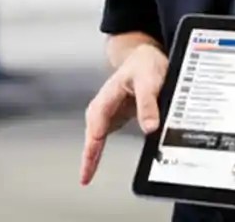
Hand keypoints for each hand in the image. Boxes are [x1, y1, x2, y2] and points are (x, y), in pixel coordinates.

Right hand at [80, 44, 167, 185]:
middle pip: (92, 134)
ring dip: (91, 154)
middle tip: (85, 178)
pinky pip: (103, 137)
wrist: (145, 56)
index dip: (92, 149)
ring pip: (95, 137)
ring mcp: (107, 112)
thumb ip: (148, 104)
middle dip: (88, 155)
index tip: (88, 166)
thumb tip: (150, 129)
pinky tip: (96, 163)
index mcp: (107, 96)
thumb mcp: (149, 80)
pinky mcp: (114, 117)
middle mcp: (103, 105)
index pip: (97, 127)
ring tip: (87, 174)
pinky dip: (99, 150)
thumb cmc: (144, 64)